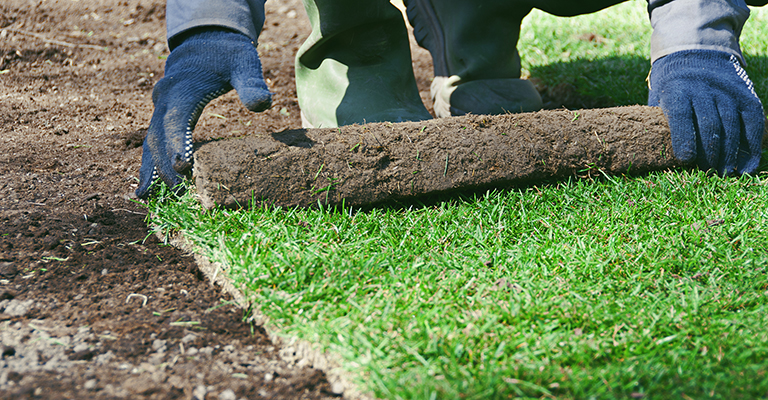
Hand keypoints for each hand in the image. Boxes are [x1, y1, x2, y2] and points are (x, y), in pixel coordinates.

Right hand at [136, 28, 270, 198]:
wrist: (205, 43)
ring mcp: (159, 110)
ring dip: (150, 170)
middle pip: (157, 136)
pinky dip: (150, 165)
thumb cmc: (227, 55)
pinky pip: (152, 144)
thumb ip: (251, 82)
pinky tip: (148, 189)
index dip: (176, 144)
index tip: (182, 167)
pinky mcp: (162, 118)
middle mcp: (164, 100)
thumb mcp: (244, 63)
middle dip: (164, 165)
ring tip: (148, 197)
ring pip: (149, 143)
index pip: (175, 120)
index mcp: (181, 87)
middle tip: (178, 192)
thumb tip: (262, 104)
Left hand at [648, 50, 764, 174]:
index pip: (681, 114)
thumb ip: (661, 122)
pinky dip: (753, 145)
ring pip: (732, 124)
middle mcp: (703, 88)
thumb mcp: (659, 98)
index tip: (686, 159)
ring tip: (726, 173)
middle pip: (709, 123)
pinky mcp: (745, 93)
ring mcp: (727, 90)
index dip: (684, 137)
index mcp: (677, 90)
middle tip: (709, 173)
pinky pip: (753, 121)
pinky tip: (747, 165)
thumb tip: (659, 156)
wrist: (695, 53)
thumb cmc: (671, 87)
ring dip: (731, 153)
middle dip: (710, 152)